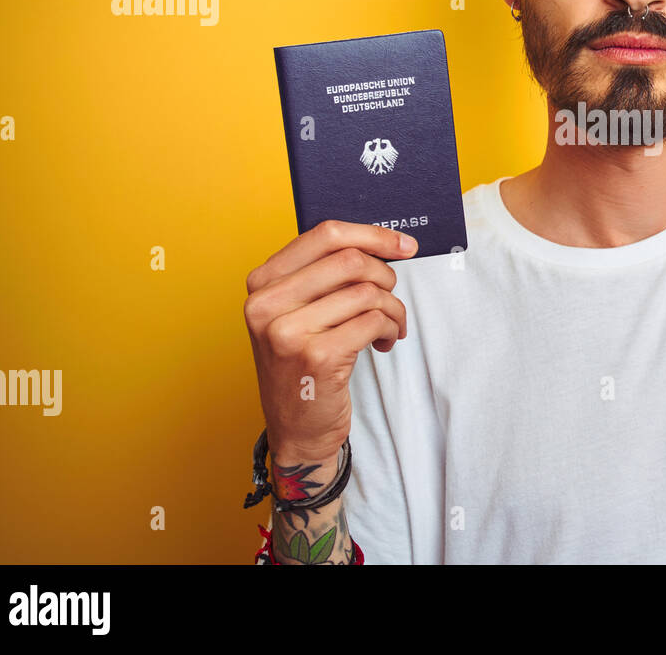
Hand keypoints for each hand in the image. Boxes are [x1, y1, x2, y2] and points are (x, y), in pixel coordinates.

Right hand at [244, 220, 417, 464]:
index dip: (372, 235)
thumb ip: (324, 275)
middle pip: (350, 260)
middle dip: (385, 277)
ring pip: (367, 292)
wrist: (297, 430)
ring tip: (389, 326)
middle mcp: (267, 304)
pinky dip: (389, 328)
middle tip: (390, 297)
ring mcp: (288, 331)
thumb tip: (381, 243)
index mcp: (262, 283)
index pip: (324, 235)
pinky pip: (373, 321)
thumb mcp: (298, 313)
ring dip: (392, 308)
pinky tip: (383, 342)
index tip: (403, 245)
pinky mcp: (317, 356)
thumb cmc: (304, 365)